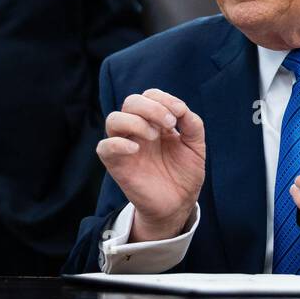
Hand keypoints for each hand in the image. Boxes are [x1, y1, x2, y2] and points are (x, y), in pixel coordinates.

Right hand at [97, 89, 205, 241]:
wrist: (179, 203)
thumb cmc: (185, 172)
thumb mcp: (196, 146)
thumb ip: (192, 124)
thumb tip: (181, 109)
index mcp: (155, 122)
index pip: (149, 96)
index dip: (164, 98)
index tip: (180, 113)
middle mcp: (138, 130)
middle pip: (131, 102)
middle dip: (152, 107)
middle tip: (169, 124)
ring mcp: (125, 146)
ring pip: (113, 119)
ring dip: (135, 121)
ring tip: (154, 136)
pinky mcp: (116, 164)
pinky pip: (104, 147)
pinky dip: (118, 143)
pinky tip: (137, 149)